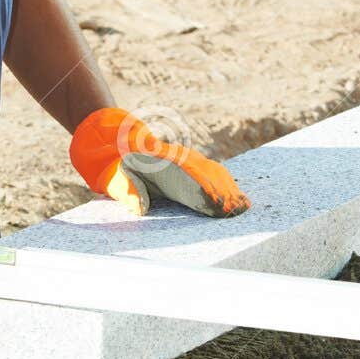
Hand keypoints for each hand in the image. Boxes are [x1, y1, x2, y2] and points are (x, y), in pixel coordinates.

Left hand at [70, 107, 250, 218]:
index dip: (201, 191)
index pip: (186, 177)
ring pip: (215, 174)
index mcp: (161, 162)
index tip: (215, 205)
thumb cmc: (118, 169)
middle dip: (222, 193)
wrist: (119, 146)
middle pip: (207, 175)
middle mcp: (180, 159)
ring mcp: (189, 161)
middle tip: (235, 212)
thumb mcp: (117, 179)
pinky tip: (242, 201)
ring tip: (242, 208)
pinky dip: (229, 186)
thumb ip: (127, 191)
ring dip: (229, 190)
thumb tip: (139, 208)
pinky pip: (216, 175)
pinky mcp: (194, 166)